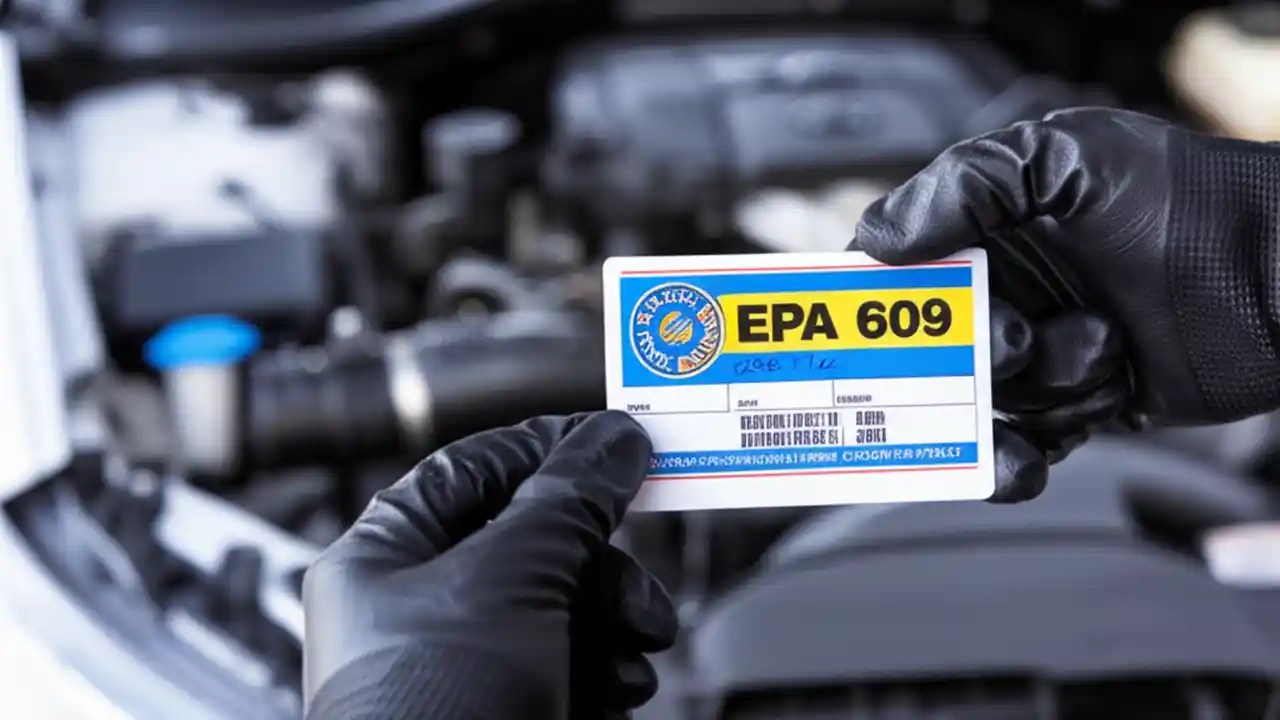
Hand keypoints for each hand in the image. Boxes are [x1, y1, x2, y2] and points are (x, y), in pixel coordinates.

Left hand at [303, 411, 676, 719]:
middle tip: (641, 561)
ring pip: (560, 606)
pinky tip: (619, 685)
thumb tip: (613, 441)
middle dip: (600, 557)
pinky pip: (566, 663)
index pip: (474, 469)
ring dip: (614, 617)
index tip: (613, 442)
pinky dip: (604, 666)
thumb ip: (569, 499)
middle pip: (531, 540)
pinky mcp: (501, 708)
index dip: (548, 449)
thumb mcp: (512, 576)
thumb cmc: (433, 707)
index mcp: (383, 555)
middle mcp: (415, 605)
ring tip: (640, 640)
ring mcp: (461, 663)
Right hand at [855, 108, 1279, 500]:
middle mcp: (1011, 291)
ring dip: (1037, 391)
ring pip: (985, 401)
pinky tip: (1030, 462)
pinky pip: (1020, 445)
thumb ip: (966, 184)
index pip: (904, 271)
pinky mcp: (1078, 403)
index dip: (877, 302)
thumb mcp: (1067, 156)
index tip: (858, 327)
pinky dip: (1015, 462)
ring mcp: (1043, 351)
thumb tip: (876, 242)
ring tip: (1100, 355)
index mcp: (991, 230)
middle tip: (1019, 337)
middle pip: (935, 351)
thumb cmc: (1189, 199)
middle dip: (974, 354)